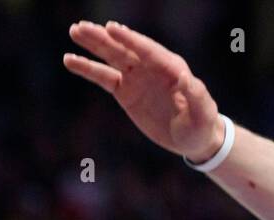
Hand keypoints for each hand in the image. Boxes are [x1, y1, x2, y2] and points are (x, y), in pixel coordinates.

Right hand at [64, 21, 224, 163]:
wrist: (193, 137)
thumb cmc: (201, 124)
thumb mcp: (202, 112)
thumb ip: (194, 94)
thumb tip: (184, 77)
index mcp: (170, 68)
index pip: (146, 50)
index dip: (129, 39)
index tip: (111, 27)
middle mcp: (151, 68)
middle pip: (124, 48)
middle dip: (103, 37)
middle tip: (81, 27)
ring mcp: (137, 78)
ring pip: (111, 57)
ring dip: (92, 45)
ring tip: (73, 32)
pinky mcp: (125, 92)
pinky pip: (103, 78)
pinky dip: (88, 69)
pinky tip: (70, 60)